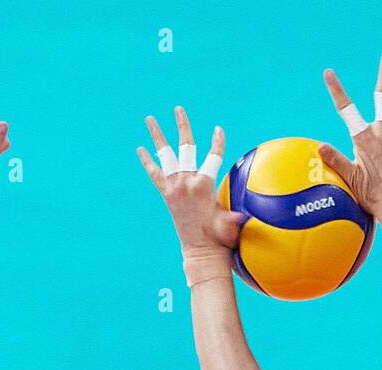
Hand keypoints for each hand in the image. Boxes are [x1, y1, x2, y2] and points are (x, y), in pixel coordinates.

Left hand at [137, 107, 242, 252]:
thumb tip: (240, 217)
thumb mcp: (229, 223)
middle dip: (182, 126)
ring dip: (157, 136)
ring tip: (149, 118)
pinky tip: (140, 148)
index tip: (218, 130)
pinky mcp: (166, 194)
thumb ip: (233, 217)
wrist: (201, 250)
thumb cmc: (219, 237)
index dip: (217, 143)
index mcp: (202, 185)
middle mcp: (185, 182)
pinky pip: (154, 173)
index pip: (212, 156)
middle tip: (178, 108)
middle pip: (185, 147)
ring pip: (164, 155)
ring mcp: (173, 187)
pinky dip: (147, 161)